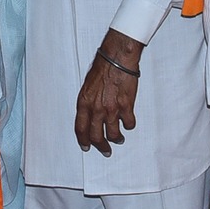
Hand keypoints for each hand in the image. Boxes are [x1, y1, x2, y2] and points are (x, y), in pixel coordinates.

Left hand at [74, 31, 143, 154]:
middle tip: (105, 150)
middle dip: (101, 146)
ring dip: (116, 138)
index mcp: (84, 102)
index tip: (86, 147)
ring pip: (113, 134)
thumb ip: (88, 102)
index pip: (80, 128)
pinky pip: (128, 124)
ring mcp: (111, 109)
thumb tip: (91, 115)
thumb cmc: (102, 68)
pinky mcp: (126, 106)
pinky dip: (129, 125)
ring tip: (118, 138)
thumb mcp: (87, 86)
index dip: (83, 141)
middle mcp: (96, 108)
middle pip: (96, 136)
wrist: (116, 58)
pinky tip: (128, 122)